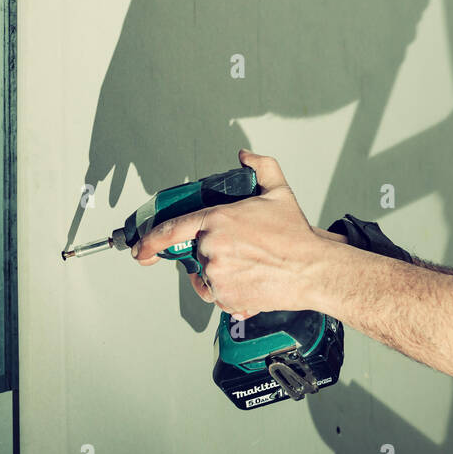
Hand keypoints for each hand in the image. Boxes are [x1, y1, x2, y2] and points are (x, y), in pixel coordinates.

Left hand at [132, 149, 334, 319]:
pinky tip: (251, 281)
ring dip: (219, 274)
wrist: (312, 270)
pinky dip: (229, 291)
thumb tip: (244, 156)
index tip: (141, 250)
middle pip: (196, 255)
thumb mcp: (280, 192)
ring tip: (248, 267)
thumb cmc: (295, 235)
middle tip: (239, 253)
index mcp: (217, 220)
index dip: (150, 241)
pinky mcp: (226, 297)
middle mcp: (211, 248)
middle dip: (211, 255)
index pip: (171, 230)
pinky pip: (218, 296)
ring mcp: (217, 275)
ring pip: (206, 277)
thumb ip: (261, 167)